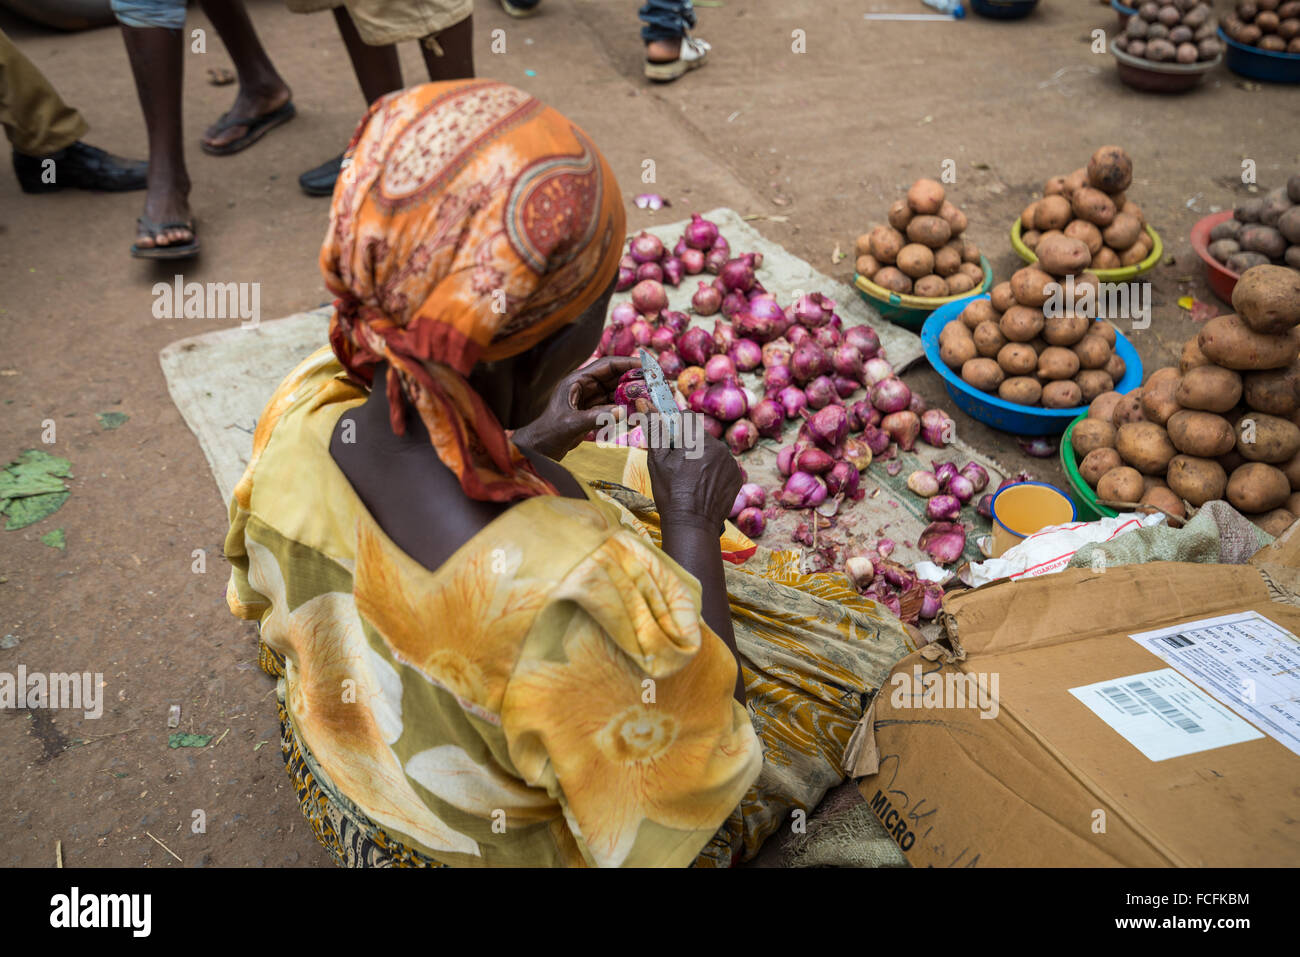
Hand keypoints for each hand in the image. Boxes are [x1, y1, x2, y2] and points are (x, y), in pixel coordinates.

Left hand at [511, 356, 640, 459]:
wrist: (538, 450)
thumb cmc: (548, 434)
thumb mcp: (571, 425)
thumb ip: (596, 417)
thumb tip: (623, 411)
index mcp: (577, 381)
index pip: (607, 365)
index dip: (628, 363)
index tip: (647, 366)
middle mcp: (584, 387)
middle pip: (615, 378)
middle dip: (635, 380)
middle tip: (655, 384)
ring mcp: (589, 400)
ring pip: (616, 393)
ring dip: (632, 397)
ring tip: (651, 401)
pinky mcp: (591, 413)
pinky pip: (613, 408)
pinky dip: (625, 411)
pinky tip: (637, 416)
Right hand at [647, 416, 742, 529]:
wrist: (692, 524)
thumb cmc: (671, 493)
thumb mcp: (657, 461)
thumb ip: (655, 430)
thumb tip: (644, 406)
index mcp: (697, 439)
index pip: (686, 417)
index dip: (676, 426)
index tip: (670, 440)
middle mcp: (718, 446)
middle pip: (700, 435)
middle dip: (689, 444)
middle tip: (678, 465)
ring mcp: (730, 462)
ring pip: (712, 450)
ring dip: (702, 458)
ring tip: (691, 479)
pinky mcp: (736, 476)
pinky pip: (722, 465)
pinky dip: (714, 471)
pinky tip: (703, 486)